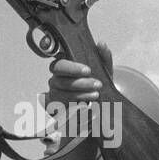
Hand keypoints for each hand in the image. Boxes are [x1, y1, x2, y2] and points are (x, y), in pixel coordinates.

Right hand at [44, 43, 113, 159]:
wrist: (100, 116)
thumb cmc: (99, 90)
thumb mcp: (105, 74)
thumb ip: (104, 59)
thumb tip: (101, 43)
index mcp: (64, 70)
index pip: (58, 65)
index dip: (71, 67)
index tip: (88, 70)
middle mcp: (55, 82)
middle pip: (58, 80)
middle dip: (78, 82)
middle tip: (97, 85)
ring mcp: (54, 98)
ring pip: (59, 95)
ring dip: (78, 95)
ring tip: (95, 96)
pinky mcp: (55, 113)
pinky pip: (59, 111)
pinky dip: (74, 110)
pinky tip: (87, 110)